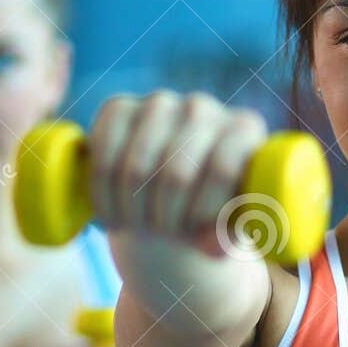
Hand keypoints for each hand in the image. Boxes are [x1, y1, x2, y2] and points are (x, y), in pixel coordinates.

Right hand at [89, 91, 268, 264]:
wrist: (166, 196)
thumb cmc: (205, 212)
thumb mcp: (226, 227)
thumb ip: (228, 236)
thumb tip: (210, 244)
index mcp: (243, 129)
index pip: (222, 170)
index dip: (202, 214)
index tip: (195, 240)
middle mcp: (203, 107)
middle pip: (176, 174)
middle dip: (164, 220)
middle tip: (162, 236)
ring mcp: (159, 103)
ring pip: (136, 168)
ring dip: (132, 212)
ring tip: (137, 228)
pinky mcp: (118, 108)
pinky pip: (104, 154)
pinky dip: (103, 195)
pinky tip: (111, 215)